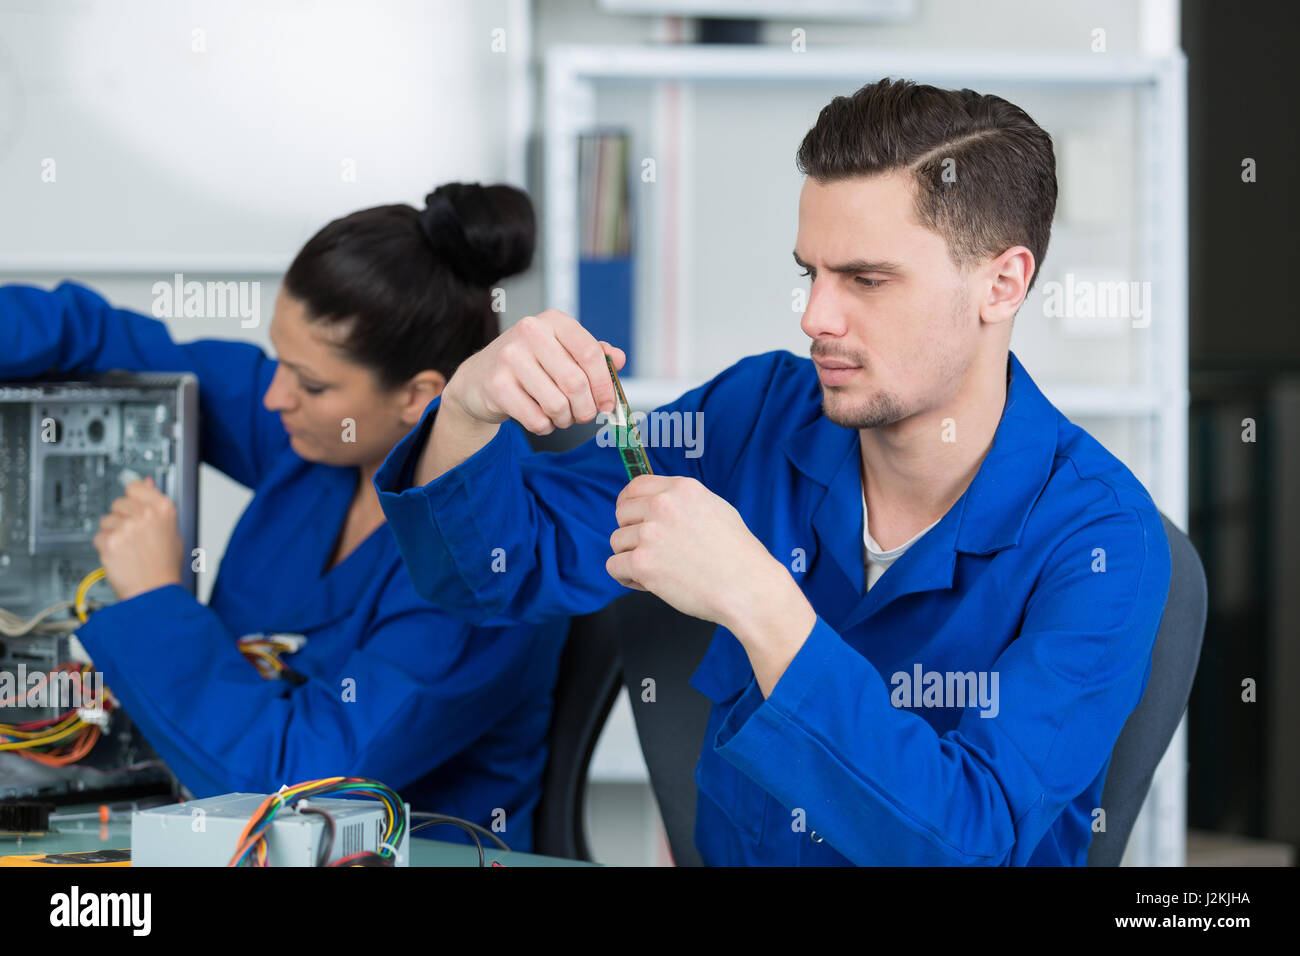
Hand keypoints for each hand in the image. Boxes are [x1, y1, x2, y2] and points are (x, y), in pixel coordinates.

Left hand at [92, 476, 183, 600]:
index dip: (133, 499)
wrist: (154, 594)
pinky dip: (105, 547)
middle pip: (118, 503)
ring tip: (128, 549)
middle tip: (133, 536)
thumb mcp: (171, 531)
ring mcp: (126, 527)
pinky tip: (119, 556)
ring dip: (112, 533)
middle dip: (122, 518)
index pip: (135, 487)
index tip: (133, 507)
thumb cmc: (165, 567)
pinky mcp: (109, 541)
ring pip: (106, 520)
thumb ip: (155, 505)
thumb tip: (145, 483)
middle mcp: (145, 514)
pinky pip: (98, 537)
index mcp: (163, 508)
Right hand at [442, 308, 626, 433]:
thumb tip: (618, 359)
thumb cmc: (528, 366)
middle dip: (586, 408)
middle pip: (576, 382)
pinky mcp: (496, 385)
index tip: (608, 404)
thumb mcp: (561, 351)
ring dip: (565, 419)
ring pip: (557, 404)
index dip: (604, 384)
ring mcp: (510, 358)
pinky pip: (536, 419)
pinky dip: (544, 427)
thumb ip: (592, 354)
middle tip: (583, 416)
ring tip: (560, 416)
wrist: (477, 379)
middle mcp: (530, 332)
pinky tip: (540, 419)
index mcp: (553, 321)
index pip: (590, 352)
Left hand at [605, 475, 782, 625]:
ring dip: (631, 556)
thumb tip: (657, 505)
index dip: (628, 502)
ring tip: (656, 570)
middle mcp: (662, 506)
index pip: (636, 486)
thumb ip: (683, 503)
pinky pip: (614, 566)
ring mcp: (650, 534)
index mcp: (682, 489)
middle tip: (649, 550)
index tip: (628, 516)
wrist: (747, 587)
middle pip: (622, 513)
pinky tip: (646, 583)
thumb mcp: (716, 509)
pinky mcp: (643, 563)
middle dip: (630, 532)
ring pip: (617, 541)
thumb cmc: (739, 555)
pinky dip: (626, 577)